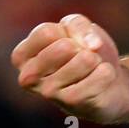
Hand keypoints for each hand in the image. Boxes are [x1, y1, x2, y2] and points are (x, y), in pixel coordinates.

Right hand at [10, 13, 128, 123]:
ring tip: (90, 69)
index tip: (70, 41)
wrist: (106, 85)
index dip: (68, 31)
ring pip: (85, 59)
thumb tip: (91, 45)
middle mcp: (28, 77)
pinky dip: (107, 72)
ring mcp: (48, 93)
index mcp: (21, 56)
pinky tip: (99, 81)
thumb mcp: (76, 28)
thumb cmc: (83, 53)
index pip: (46, 33)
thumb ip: (76, 24)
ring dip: (96, 59)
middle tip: (82, 56)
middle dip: (83, 46)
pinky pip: (102, 74)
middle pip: (64, 46)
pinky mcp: (72, 103)